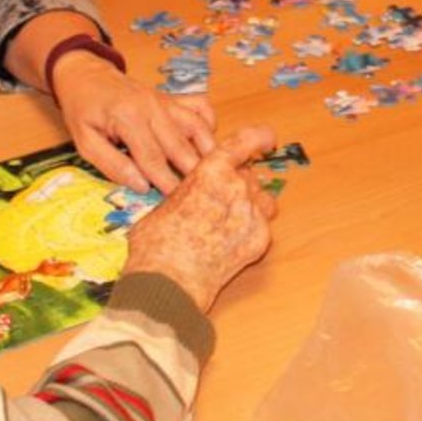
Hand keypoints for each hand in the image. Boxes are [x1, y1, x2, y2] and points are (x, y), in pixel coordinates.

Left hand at [51, 54, 215, 191]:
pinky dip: (209, 124)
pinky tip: (206, 143)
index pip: (152, 157)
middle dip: (192, 173)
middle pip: (180, 145)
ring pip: (197, 126)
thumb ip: (111, 164)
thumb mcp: (84, 141)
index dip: (166, 183)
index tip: (176, 204)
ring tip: (213, 174)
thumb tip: (140, 186)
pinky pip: (201, 107)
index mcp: (128, 118)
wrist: (86, 75)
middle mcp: (153, 107)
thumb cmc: (83, 109)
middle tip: (203, 195)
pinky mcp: (173, 98)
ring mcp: (166, 101)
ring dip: (208, 151)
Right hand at [126, 124, 278, 309]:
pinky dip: (250, 230)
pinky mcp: (259, 240)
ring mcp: (252, 214)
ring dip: (249, 204)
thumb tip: (190, 195)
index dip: (257, 137)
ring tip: (227, 221)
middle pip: (248, 176)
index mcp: (211, 172)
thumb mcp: (165, 204)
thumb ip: (188, 192)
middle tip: (221, 202)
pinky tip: (229, 243)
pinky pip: (261, 225)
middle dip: (238, 185)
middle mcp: (237, 187)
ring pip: (261, 199)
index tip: (266, 138)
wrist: (168, 282)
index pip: (243, 143)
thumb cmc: (155, 244)